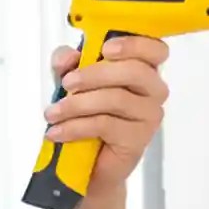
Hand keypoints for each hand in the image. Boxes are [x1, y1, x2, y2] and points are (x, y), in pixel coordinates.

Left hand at [42, 35, 169, 192]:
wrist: (88, 164)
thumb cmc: (87, 114)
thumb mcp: (71, 81)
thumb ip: (67, 62)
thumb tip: (67, 58)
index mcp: (143, 68)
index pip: (155, 48)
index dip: (134, 44)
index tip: (105, 48)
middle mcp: (153, 90)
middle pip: (134, 71)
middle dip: (94, 74)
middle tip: (67, 83)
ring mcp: (149, 116)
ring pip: (116, 99)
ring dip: (77, 104)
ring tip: (52, 113)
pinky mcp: (138, 140)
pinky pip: (106, 125)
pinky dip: (75, 127)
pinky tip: (57, 132)